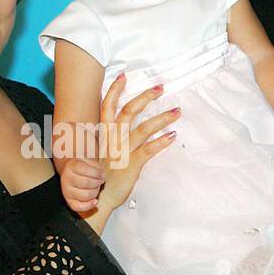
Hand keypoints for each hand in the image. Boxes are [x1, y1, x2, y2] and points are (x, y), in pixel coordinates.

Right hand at [61, 158, 105, 213]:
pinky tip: (95, 201)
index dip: (97, 172)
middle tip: (100, 180)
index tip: (102, 173)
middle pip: (87, 183)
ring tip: (96, 187)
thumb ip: (96, 165)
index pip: (85, 169)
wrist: (71, 173)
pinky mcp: (69, 201)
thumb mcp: (89, 160)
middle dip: (98, 182)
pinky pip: (79, 207)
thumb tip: (102, 175)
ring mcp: (67, 191)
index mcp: (71, 166)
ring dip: (96, 191)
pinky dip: (89, 205)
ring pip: (86, 195)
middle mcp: (67, 179)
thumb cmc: (83, 167)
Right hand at [86, 74, 176, 224]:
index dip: (115, 90)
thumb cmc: (100, 176)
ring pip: (143, 128)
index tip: (123, 76)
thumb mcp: (101, 153)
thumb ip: (109, 138)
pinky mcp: (132, 165)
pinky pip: (149, 150)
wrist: (97, 198)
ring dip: (162, 118)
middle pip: (128, 111)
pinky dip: (162, 142)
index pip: (107, 107)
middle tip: (160, 87)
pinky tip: (173, 135)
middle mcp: (113, 140)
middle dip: (145, 97)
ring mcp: (123, 152)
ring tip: (176, 111)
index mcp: (104, 135)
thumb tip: (119, 126)